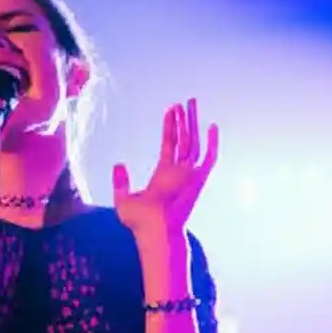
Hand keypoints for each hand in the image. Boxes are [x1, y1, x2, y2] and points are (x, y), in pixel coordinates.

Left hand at [112, 98, 218, 241]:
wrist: (155, 230)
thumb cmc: (140, 222)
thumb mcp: (123, 200)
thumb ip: (121, 182)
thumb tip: (119, 164)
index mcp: (163, 175)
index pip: (169, 145)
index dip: (170, 127)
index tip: (170, 110)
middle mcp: (179, 173)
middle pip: (184, 140)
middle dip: (184, 120)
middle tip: (185, 102)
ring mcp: (189, 175)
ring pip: (193, 142)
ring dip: (193, 123)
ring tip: (191, 103)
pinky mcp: (198, 179)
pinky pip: (208, 158)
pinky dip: (212, 143)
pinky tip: (212, 127)